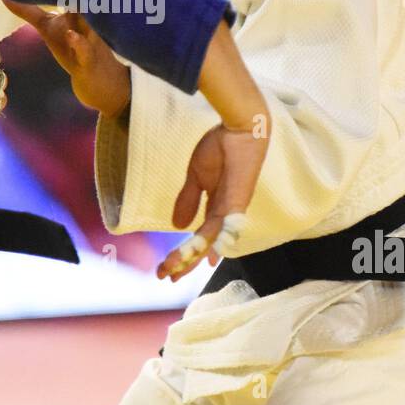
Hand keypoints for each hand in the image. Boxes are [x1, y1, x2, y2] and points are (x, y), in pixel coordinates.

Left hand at [1, 0, 130, 117]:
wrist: (107, 86)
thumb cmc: (76, 51)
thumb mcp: (51, 29)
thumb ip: (29, 11)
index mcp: (77, 9)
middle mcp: (86, 20)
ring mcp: (91, 40)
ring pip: (85, 20)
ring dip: (77, 8)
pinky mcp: (90, 62)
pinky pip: (86, 50)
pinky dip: (79, 43)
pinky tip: (72, 35)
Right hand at [157, 122, 266, 281]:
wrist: (239, 127)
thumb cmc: (221, 146)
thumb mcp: (196, 176)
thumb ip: (188, 200)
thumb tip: (177, 226)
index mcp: (215, 207)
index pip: (198, 237)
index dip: (182, 253)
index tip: (165, 268)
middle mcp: (226, 214)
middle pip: (204, 245)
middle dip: (185, 262)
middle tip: (166, 277)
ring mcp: (233, 209)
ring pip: (211, 239)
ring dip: (193, 254)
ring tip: (176, 268)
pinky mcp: (238, 200)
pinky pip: (229, 225)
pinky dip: (221, 241)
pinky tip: (211, 257)